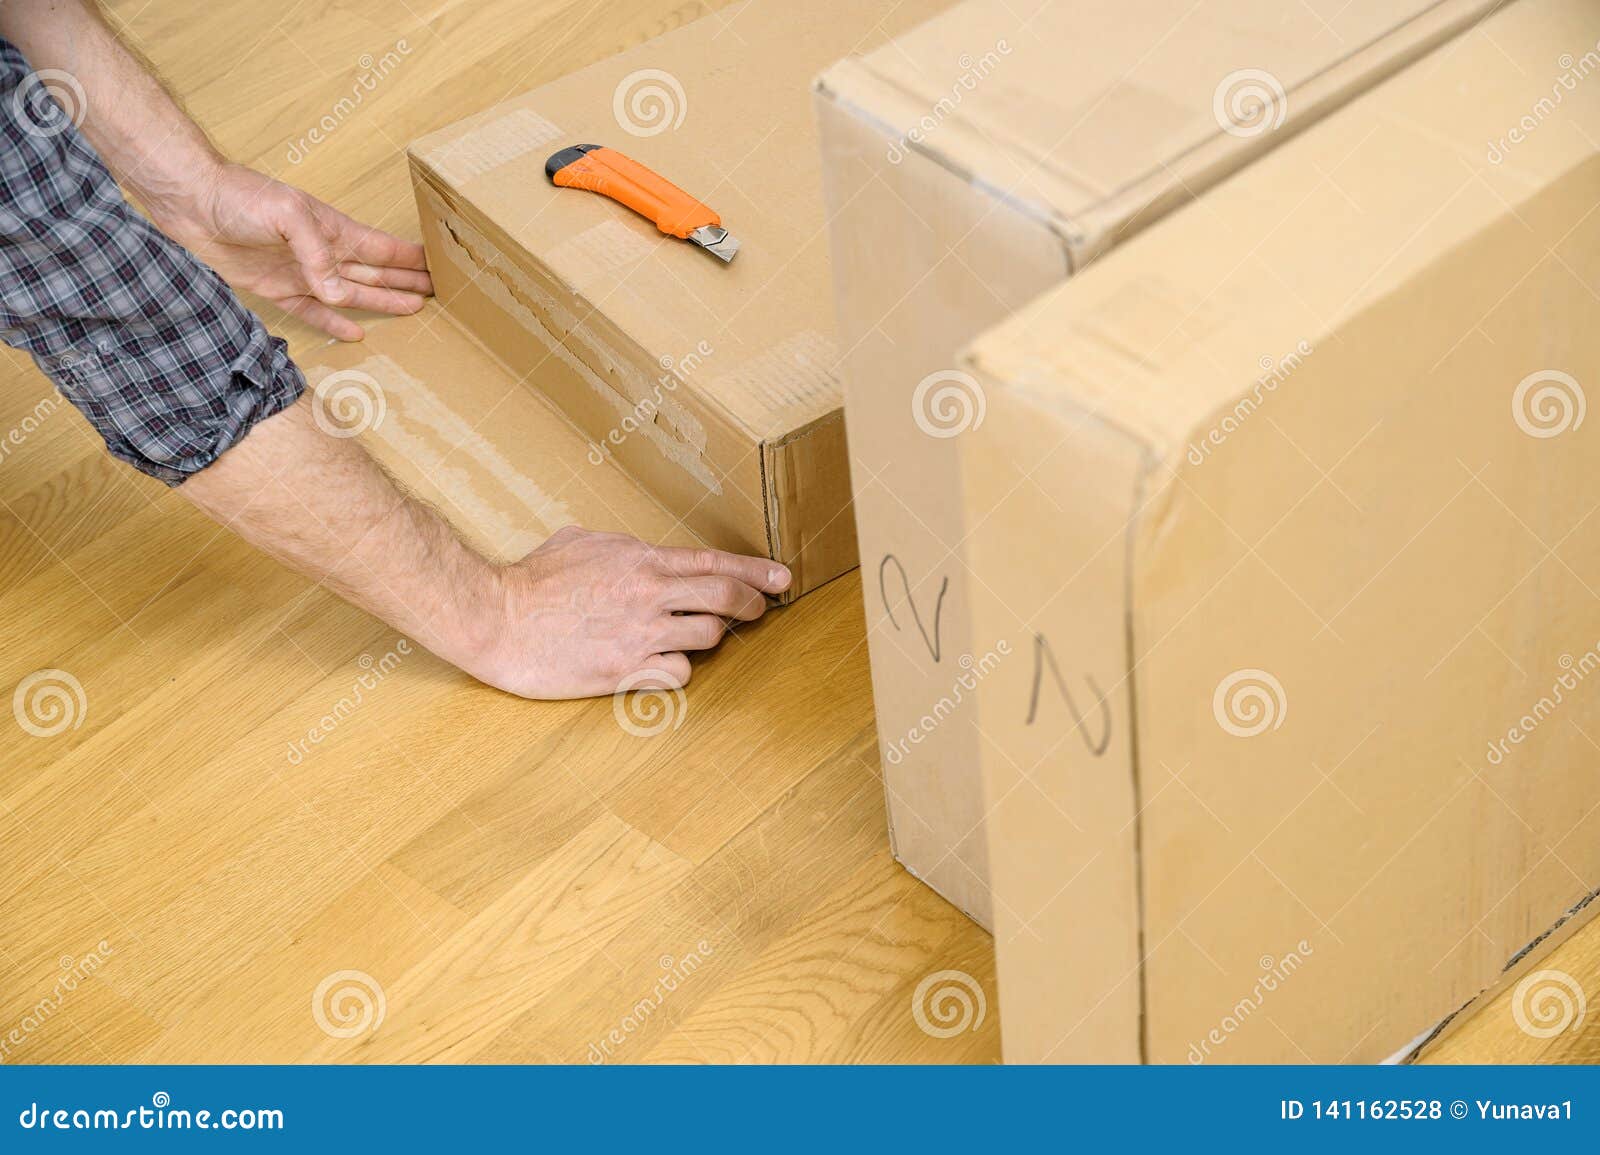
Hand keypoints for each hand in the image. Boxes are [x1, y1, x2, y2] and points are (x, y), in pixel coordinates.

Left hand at [162, 162, 432, 339]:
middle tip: (437, 293)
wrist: (189, 199)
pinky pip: (311, 311)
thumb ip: (318, 254)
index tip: (440, 267)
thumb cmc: (240, 196)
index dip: (412, 259)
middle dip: (406, 281)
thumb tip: (339, 295)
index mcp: (334, 230)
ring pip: (351, 293)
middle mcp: (323, 252)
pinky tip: (354, 333)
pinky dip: (333, 322)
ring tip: (411, 310)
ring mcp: (300, 271)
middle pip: (375, 273)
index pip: (384, 249)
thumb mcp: (288, 215)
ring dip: (381, 302)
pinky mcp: (273, 287)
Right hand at [461, 525, 791, 698]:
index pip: (714, 563)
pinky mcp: (626, 671)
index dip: (755, 571)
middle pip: (725, 598)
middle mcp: (648, 595)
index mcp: (640, 561)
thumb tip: (637, 552)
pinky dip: (677, 671)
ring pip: (707, 637)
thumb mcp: (580, 542)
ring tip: (692, 636)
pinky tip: (661, 666)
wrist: (497, 619)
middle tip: (760, 609)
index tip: (781, 577)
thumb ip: (619, 547)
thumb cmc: (531, 581)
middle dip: (751, 604)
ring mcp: (640, 635)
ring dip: (709, 637)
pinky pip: (677, 674)